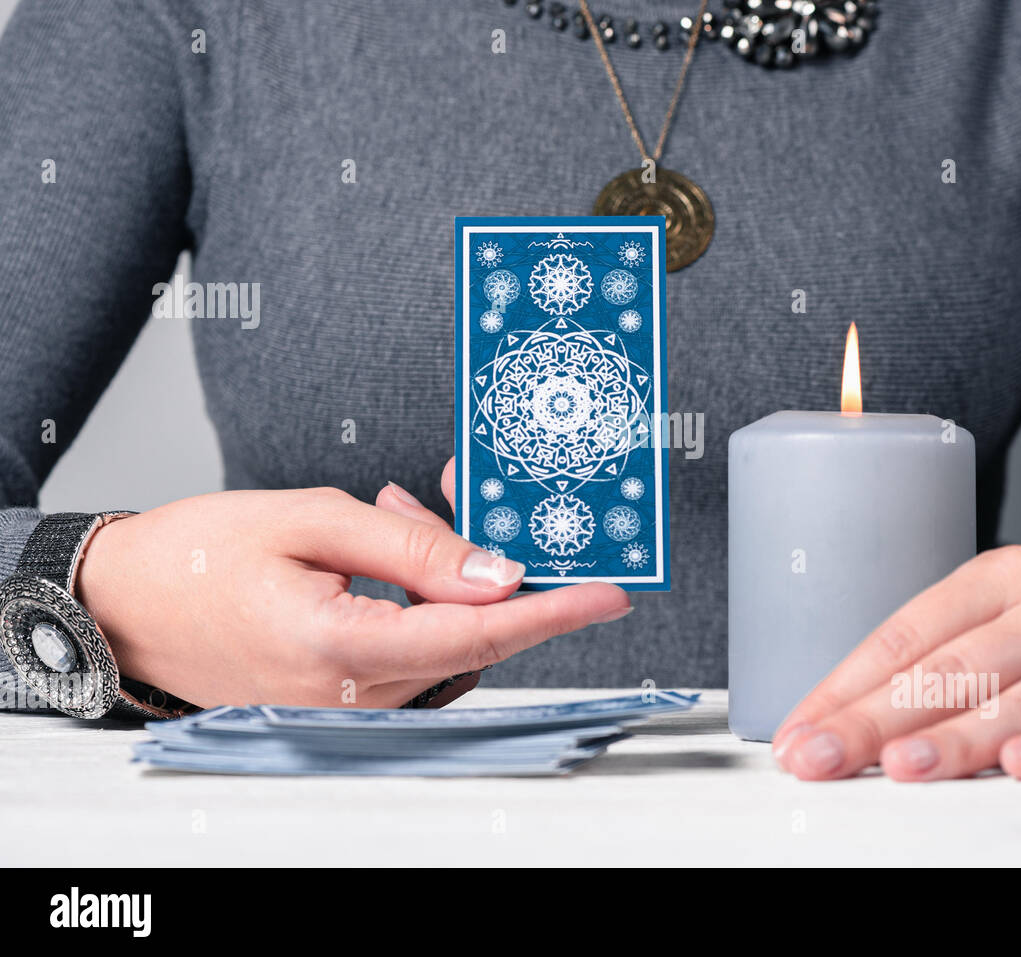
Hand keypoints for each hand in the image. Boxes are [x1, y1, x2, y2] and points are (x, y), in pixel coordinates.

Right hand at [76, 477, 629, 709]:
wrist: (120, 601)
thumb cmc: (196, 557)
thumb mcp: (312, 520)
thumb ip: (414, 549)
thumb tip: (496, 573)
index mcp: (342, 651)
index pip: (479, 633)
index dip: (553, 611)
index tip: (609, 592)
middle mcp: (351, 694)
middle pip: (468, 638)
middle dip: (486, 568)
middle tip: (469, 498)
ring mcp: (343, 705)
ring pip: (441, 643)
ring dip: (445, 579)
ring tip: (400, 512)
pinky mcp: (337, 698)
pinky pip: (407, 653)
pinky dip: (417, 602)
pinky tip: (388, 553)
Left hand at [772, 545, 1020, 781]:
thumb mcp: (1002, 613)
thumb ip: (933, 659)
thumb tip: (840, 717)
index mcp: (1003, 577)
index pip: (910, 633)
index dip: (849, 686)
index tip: (802, 730)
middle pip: (955, 670)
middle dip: (877, 720)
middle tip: (822, 757)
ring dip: (957, 739)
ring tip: (901, 766)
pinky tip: (1018, 767)